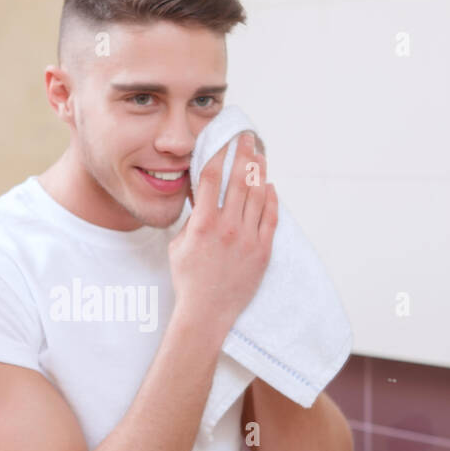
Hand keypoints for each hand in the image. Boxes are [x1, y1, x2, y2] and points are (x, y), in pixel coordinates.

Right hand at [169, 132, 277, 338]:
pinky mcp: (262, 251)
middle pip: (238, 180)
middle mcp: (227, 227)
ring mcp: (247, 238)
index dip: (218, 154)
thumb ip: (191, 220)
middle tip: (247, 138)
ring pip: (257, 195)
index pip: (211, 178)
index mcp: (203, 223)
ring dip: (259, 172)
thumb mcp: (178, 245)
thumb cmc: (188, 279)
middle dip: (243, 154)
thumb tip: (200, 198)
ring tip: (260, 156)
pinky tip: (270, 186)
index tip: (223, 140)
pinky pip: (270, 218)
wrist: (206, 312)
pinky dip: (271, 199)